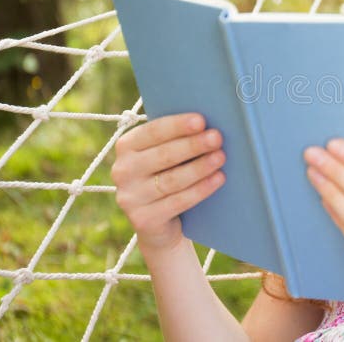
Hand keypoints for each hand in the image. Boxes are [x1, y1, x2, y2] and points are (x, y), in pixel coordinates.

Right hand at [111, 113, 225, 253]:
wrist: (160, 223)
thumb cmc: (168, 175)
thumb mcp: (166, 155)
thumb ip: (177, 138)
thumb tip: (208, 124)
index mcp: (127, 146)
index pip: (153, 132)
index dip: (178, 125)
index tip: (201, 120)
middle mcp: (122, 170)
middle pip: (164, 155)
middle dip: (193, 145)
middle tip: (217, 138)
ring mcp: (130, 197)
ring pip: (172, 179)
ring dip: (200, 167)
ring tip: (221, 157)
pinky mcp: (143, 219)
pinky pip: (178, 202)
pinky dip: (200, 189)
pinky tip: (218, 179)